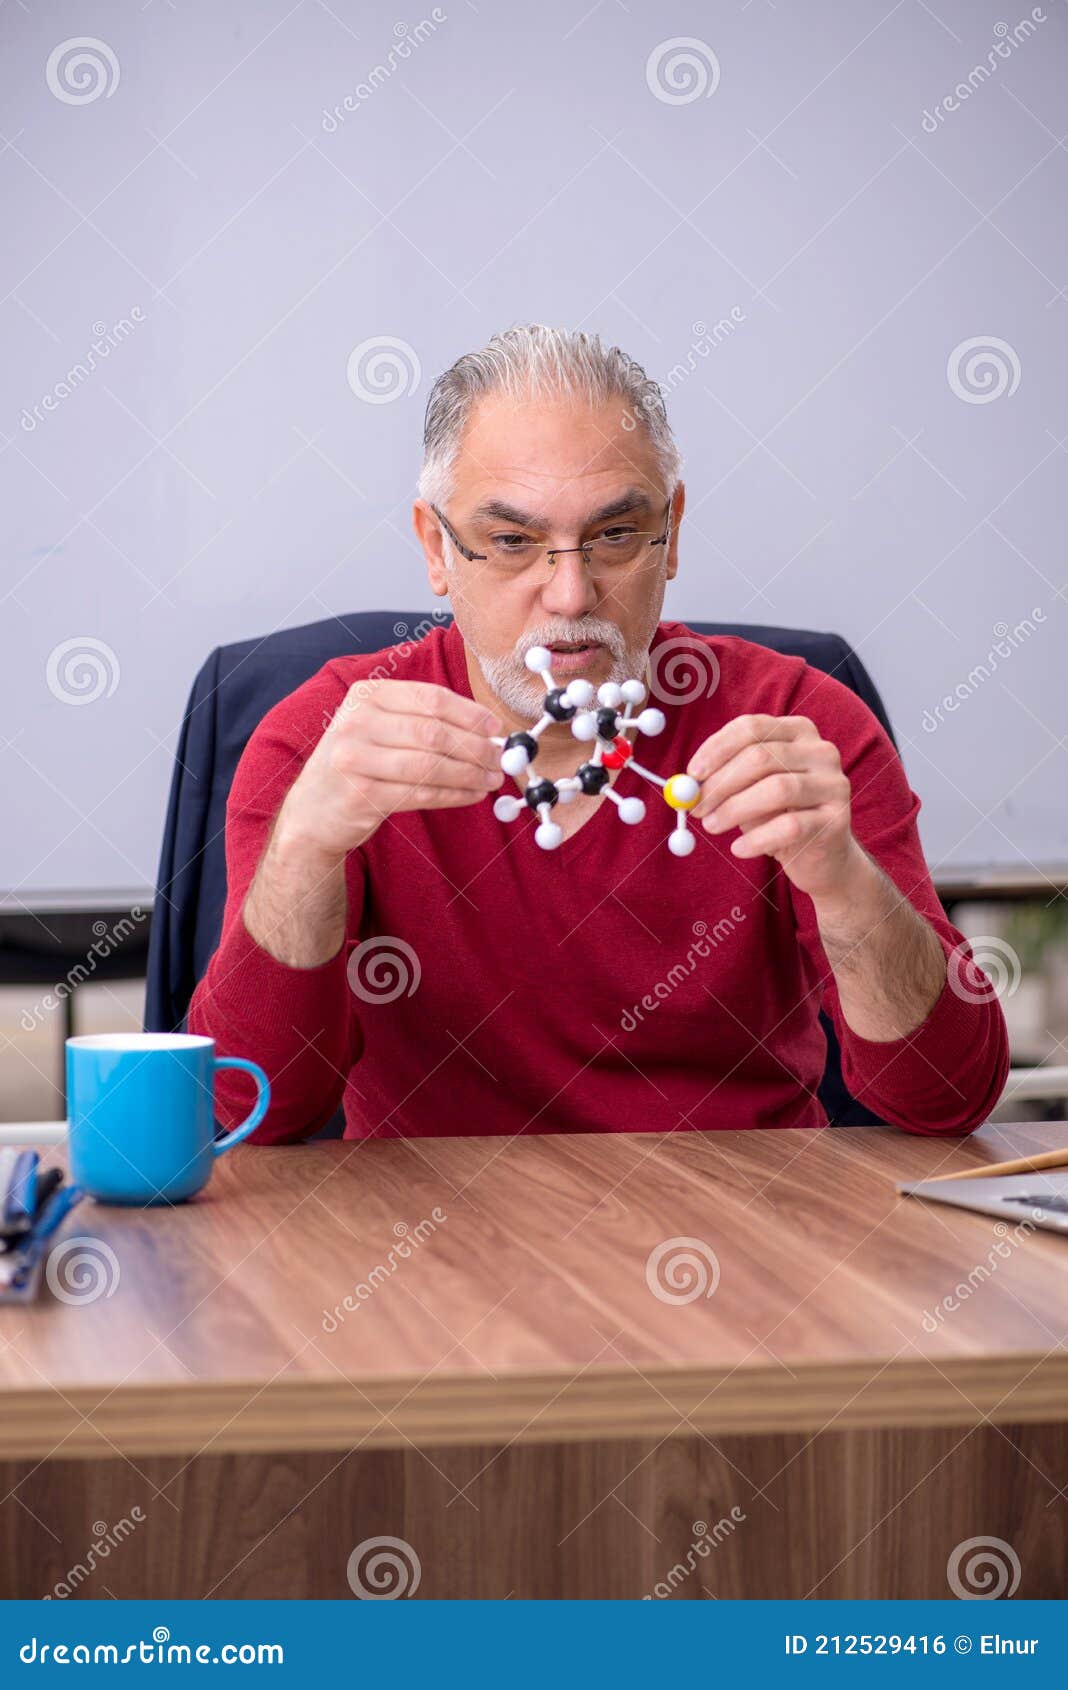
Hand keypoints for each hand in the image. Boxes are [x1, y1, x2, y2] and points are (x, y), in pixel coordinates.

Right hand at [276, 678, 504, 860]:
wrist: (312, 809)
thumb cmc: (359, 764)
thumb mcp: (378, 727)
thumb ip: (422, 720)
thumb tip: (485, 728)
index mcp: (366, 695)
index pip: (429, 698)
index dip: (469, 713)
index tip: (495, 727)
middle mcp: (356, 722)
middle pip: (432, 732)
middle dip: (475, 747)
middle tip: (500, 758)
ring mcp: (355, 759)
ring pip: (429, 765)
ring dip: (469, 773)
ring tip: (492, 778)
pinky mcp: (361, 795)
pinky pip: (420, 794)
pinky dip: (453, 795)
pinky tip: (472, 794)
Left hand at [686, 713, 860, 900]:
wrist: (822, 856)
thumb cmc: (779, 815)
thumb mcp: (751, 789)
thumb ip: (725, 779)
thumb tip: (690, 783)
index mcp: (798, 732)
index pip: (752, 727)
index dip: (717, 748)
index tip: (692, 774)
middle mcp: (821, 751)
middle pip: (762, 757)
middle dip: (720, 783)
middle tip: (695, 807)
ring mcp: (834, 784)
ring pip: (777, 789)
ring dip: (734, 809)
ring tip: (712, 826)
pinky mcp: (837, 820)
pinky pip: (790, 827)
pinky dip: (757, 839)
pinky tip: (739, 849)